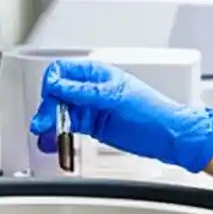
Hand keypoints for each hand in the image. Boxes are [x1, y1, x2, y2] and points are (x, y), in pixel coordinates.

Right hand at [29, 60, 212, 172]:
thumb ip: (86, 92)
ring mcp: (92, 108)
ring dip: (49, 123)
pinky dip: (57, 135)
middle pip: (57, 93)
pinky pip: (68, 127)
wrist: (169, 136)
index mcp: (98, 75)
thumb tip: (58, 85)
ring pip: (60, 112)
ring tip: (45, 138)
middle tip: (43, 125)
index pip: (63, 71)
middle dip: (48, 108)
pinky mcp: (93, 126)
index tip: (50, 99)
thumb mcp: (116, 97)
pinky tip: (52, 143)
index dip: (52, 83)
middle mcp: (92, 89)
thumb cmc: (152, 110)